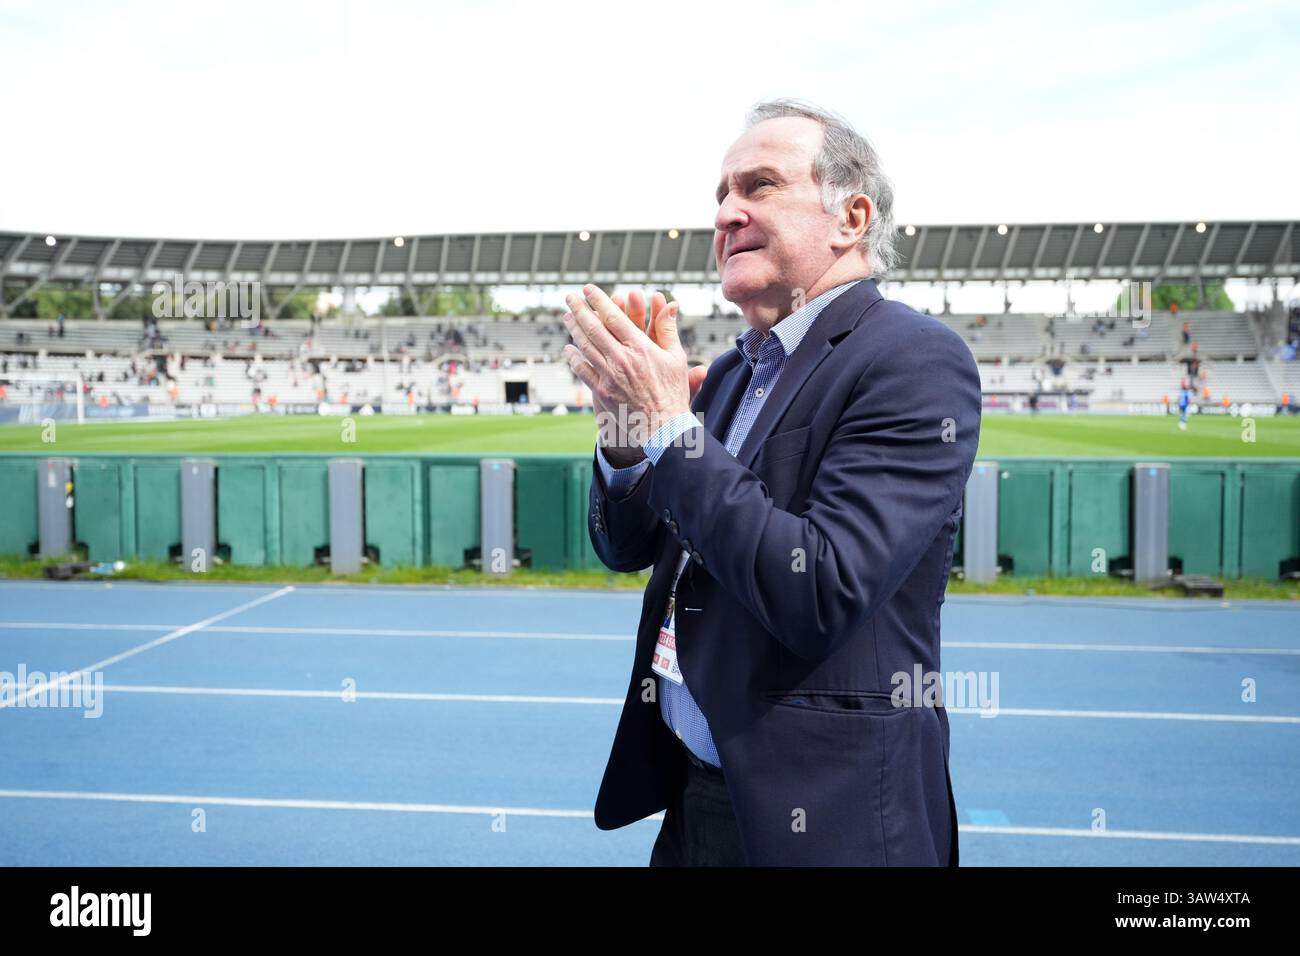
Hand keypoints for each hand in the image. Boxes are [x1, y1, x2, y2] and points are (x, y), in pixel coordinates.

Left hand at [564, 286, 706, 458]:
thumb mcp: (676, 357)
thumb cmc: (673, 391)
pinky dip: (574, 358)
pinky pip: (583, 370)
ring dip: (573, 329)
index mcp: (640, 347)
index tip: (588, 289)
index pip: (614, 316)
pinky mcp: (602, 392)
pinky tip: (569, 349)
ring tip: (566, 317)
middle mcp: (621, 359)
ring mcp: (609, 376)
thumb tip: (671, 304)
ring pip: (585, 346)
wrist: (664, 427)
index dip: (598, 300)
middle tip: (569, 297)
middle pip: (594, 328)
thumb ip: (668, 329)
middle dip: (579, 309)